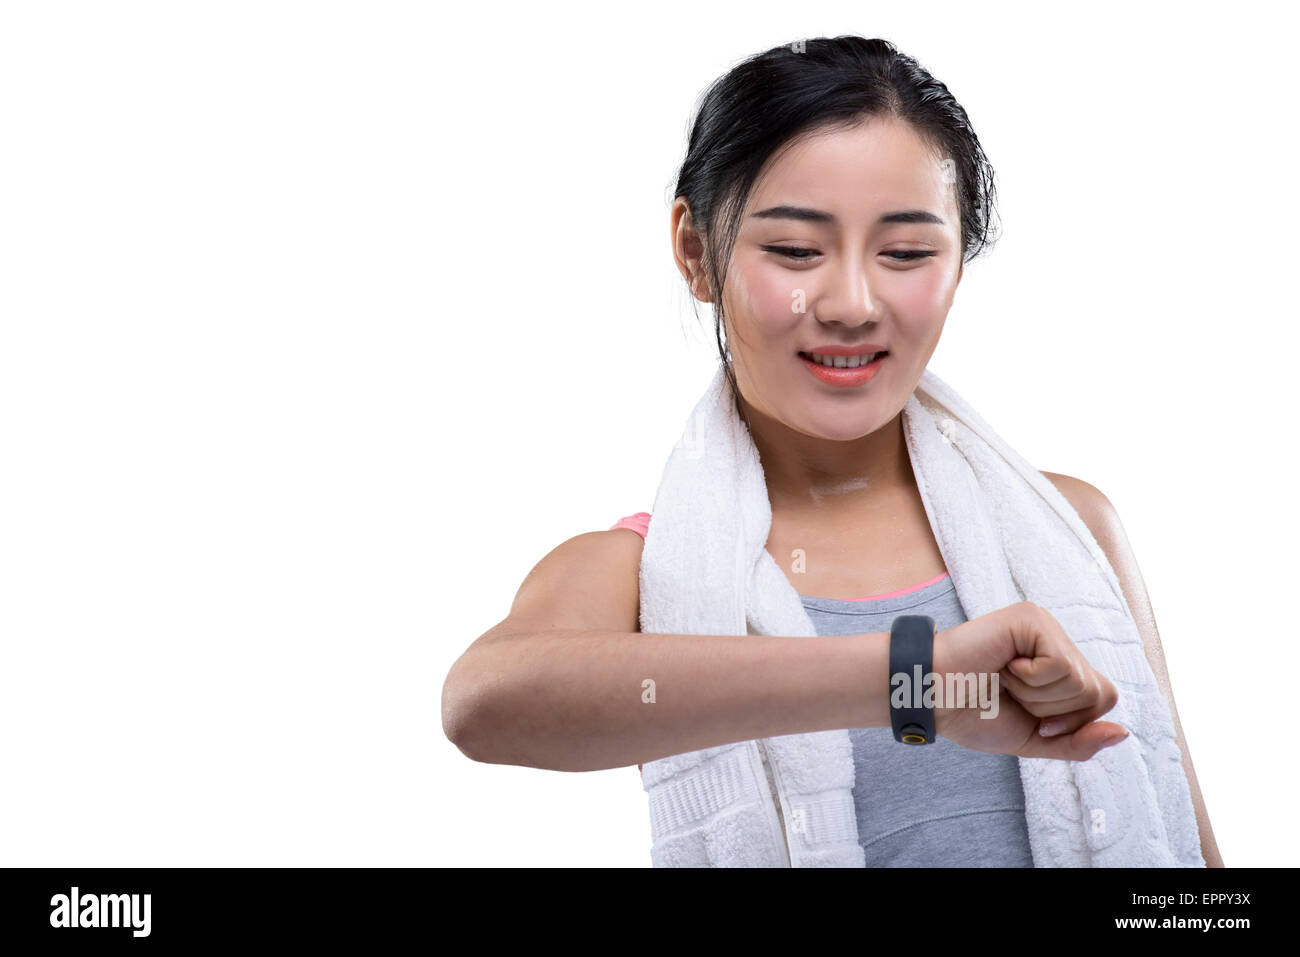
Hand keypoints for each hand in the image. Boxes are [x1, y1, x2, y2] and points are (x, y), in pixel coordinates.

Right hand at [927, 601, 1127, 760]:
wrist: (932, 699)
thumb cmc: (974, 714)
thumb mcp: (1036, 740)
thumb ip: (1079, 742)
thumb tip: (1123, 733)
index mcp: (1060, 666)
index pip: (1103, 698)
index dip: (1073, 722)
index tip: (1033, 721)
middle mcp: (1057, 641)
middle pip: (1098, 693)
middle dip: (1054, 712)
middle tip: (1014, 697)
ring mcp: (1045, 627)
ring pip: (1081, 681)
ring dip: (1038, 696)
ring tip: (1004, 679)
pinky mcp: (1030, 619)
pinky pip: (1061, 665)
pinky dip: (1031, 679)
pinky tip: (1004, 666)